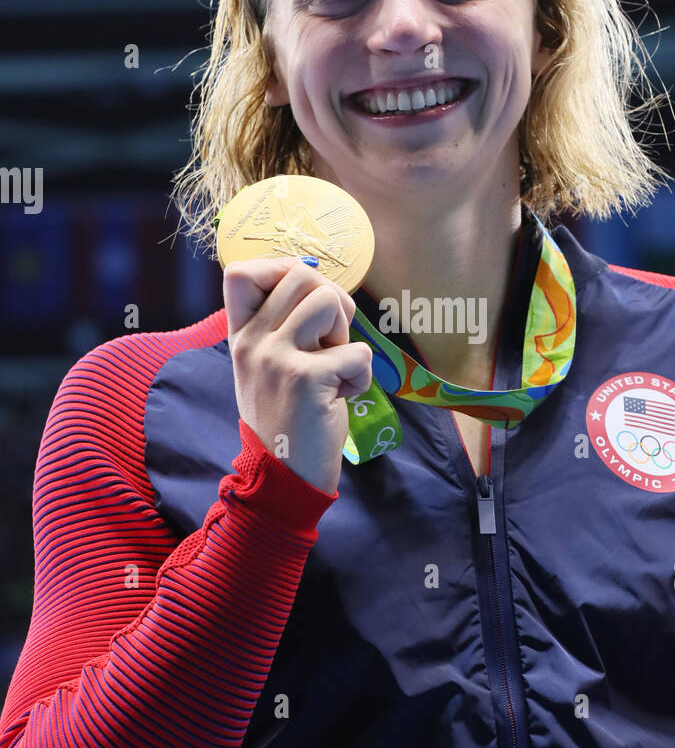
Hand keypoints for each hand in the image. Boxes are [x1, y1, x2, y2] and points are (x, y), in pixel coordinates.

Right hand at [223, 256, 372, 493]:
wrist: (283, 478)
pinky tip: (342, 397)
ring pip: (329, 300)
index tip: (304, 300)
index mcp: (241, 336)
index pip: (239, 272)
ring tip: (335, 368)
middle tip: (332, 342)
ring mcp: (276, 358)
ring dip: (346, 335)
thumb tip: (318, 282)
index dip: (280, 269)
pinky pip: (357, 350)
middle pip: (302, 276)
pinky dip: (362, 375)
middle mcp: (253, 342)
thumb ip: (282, 328)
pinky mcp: (306, 378)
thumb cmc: (287, 420)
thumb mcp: (268, 368)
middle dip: (332, 303)